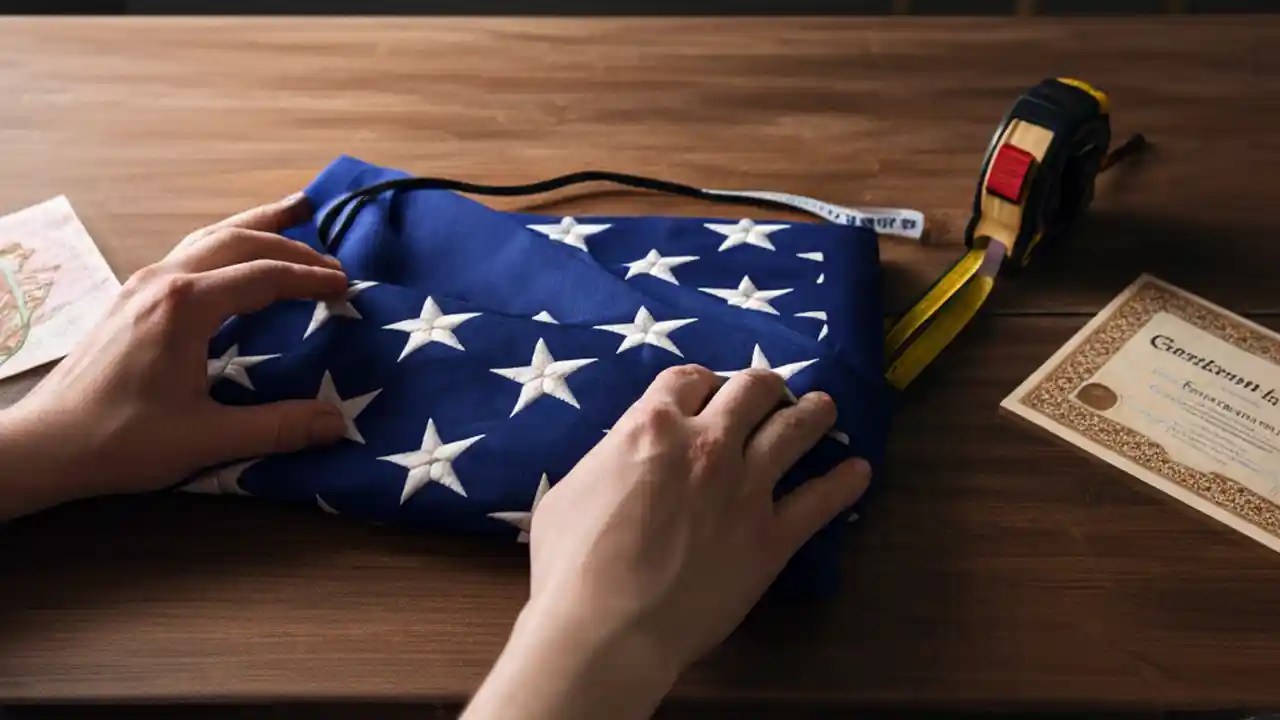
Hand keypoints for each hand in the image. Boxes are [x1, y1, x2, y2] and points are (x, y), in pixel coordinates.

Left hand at [0, 194, 348, 519]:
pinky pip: (190, 252)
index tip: (347, 287)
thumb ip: (277, 428)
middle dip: (292, 246)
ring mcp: (143, 284)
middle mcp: (164, 280)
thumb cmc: (122, 440)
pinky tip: (236, 257)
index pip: (264, 275)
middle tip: (333, 260)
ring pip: (209, 236)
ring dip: (256, 226)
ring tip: (295, 211)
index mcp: (186, 305)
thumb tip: (337, 422)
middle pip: (238, 240)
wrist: (47, 444)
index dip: (310, 278)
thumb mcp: (207, 438)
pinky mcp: (132, 298)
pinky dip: (227, 244)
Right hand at [465, 365, 870, 719]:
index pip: (688, 378)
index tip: (707, 390)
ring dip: (813, 413)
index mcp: (652, 426)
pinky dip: (844, 484)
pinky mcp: (771, 536)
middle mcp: (706, 445)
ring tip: (825, 407)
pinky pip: (821, 501)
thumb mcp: (569, 490)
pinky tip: (859, 472)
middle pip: (750, 390)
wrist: (608, 627)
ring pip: (794, 430)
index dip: (700, 380)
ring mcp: (745, 488)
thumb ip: (608, 462)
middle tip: (771, 390)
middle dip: (764, 385)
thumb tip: (620, 461)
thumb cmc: (571, 566)